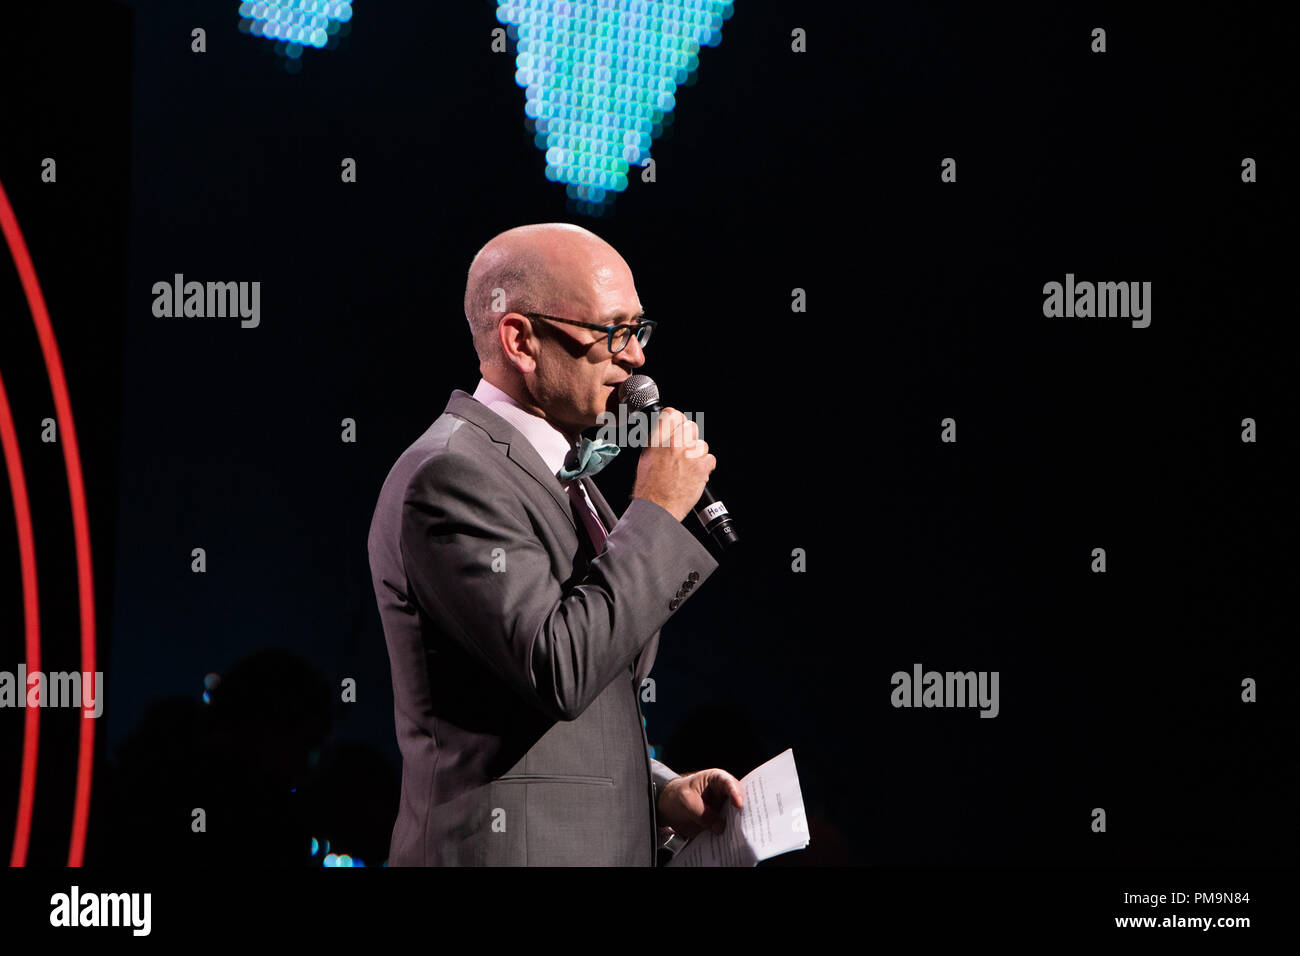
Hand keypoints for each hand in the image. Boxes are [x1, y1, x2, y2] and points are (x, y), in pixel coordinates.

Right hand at [632, 407, 715, 521]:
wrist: (658, 507)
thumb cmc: (649, 489)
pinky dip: (704, 466)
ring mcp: (691, 454)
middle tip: (683, 449)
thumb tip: (662, 434)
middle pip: (690, 425)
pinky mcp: (702, 467)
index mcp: (659, 439)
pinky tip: (694, 474)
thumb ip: (656, 443)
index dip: (675, 419)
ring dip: (696, 454)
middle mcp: (676, 443)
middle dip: (688, 436)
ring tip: (687, 466)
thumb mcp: (645, 459)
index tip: (676, 424)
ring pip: (701, 444)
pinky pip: (709, 458)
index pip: (672, 413)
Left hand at [656, 769, 742, 838]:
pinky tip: (729, 844)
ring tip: (739, 837)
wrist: (667, 808)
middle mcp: (723, 794)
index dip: (736, 793)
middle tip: (745, 823)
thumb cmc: (676, 795)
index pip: (729, 783)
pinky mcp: (719, 824)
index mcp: (716, 779)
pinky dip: (729, 837)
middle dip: (743, 812)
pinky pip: (727, 831)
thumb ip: (703, 814)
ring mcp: (722, 810)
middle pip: (739, 802)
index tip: (738, 805)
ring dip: (737, 827)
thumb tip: (720, 828)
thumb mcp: (686, 802)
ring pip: (735, 818)